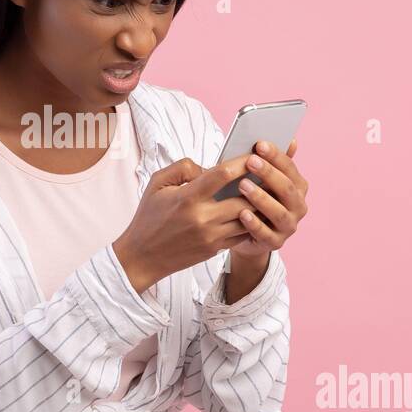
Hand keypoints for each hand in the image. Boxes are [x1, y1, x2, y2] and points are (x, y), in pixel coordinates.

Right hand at [112, 154, 261, 292]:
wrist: (142, 257)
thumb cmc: (149, 217)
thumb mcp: (157, 184)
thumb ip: (183, 168)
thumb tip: (209, 167)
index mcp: (188, 198)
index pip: (222, 175)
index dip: (242, 162)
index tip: (254, 155)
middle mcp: (202, 218)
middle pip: (244, 198)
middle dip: (258, 184)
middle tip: (269, 173)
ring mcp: (211, 236)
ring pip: (247, 218)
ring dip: (258, 204)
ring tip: (267, 191)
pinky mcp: (215, 249)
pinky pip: (242, 234)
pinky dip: (249, 222)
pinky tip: (252, 211)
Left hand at [229, 139, 308, 259]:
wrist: (245, 234)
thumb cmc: (252, 199)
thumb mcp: (259, 179)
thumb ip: (270, 161)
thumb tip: (291, 139)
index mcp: (298, 186)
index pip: (290, 168)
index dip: (276, 156)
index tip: (259, 144)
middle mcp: (298, 206)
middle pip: (287, 188)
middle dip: (269, 173)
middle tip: (250, 161)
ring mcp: (288, 226)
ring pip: (278, 212)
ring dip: (261, 197)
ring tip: (243, 185)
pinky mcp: (275, 243)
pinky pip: (266, 234)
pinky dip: (255, 224)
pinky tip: (242, 214)